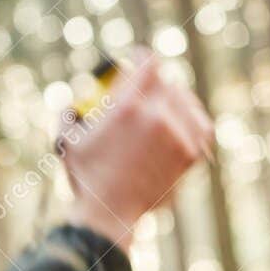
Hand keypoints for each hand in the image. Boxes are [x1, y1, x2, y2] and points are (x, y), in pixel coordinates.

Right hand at [57, 48, 214, 250]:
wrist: (109, 214)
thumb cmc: (85, 178)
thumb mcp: (67, 141)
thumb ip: (69, 112)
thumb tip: (74, 98)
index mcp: (126, 107)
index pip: (148, 64)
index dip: (142, 57)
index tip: (138, 58)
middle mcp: (157, 116)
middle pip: (167, 82)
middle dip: (156, 82)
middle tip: (149, 86)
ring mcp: (179, 135)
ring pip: (185, 102)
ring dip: (176, 98)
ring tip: (167, 102)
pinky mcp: (192, 154)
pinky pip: (202, 126)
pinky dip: (194, 120)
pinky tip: (185, 121)